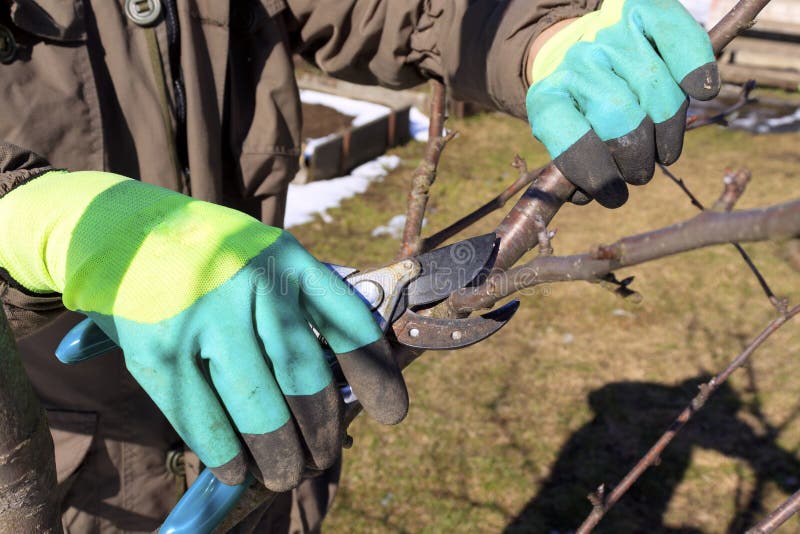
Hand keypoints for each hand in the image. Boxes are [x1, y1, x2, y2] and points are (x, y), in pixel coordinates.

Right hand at [0, 170, 407, 489]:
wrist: (119, 231)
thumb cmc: (206, 255)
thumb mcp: (261, 256)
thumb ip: (296, 303)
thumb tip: (334, 380)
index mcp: (287, 259)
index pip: (347, 322)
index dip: (374, 373)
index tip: (392, 413)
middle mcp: (252, 283)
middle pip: (302, 373)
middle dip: (319, 428)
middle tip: (323, 457)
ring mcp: (205, 315)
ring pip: (258, 403)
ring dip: (278, 451)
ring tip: (286, 474)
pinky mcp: (161, 349)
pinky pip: (202, 416)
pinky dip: (224, 452)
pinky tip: (236, 469)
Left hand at [526, 0, 719, 207]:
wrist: (580, 46)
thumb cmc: (580, 107)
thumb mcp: (565, 137)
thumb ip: (574, 167)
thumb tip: (587, 197)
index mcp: (548, 98)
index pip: (571, 142)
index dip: (596, 175)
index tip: (613, 196)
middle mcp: (576, 62)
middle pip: (621, 119)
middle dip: (637, 159)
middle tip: (641, 173)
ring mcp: (610, 34)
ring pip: (657, 92)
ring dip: (668, 134)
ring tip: (663, 152)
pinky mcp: (644, 9)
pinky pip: (681, 42)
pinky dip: (696, 71)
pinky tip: (701, 93)